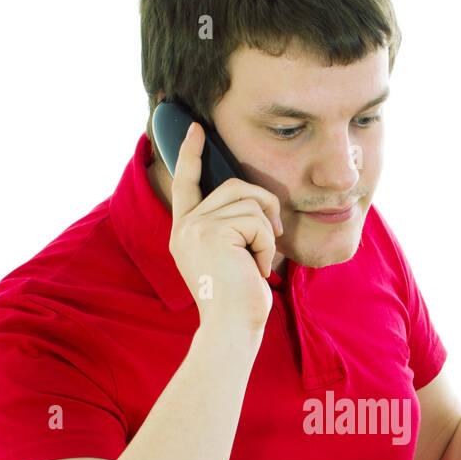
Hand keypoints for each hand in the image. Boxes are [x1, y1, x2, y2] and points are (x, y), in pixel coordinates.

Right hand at [167, 122, 282, 332]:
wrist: (231, 329)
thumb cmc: (239, 302)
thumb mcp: (232, 258)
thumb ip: (232, 228)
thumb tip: (260, 203)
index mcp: (185, 231)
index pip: (186, 182)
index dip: (191, 154)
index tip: (196, 130)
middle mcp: (184, 226)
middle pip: (234, 186)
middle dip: (264, 206)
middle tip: (275, 236)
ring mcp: (195, 227)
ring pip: (249, 202)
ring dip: (266, 233)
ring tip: (259, 263)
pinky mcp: (212, 232)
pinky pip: (256, 220)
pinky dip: (267, 244)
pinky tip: (258, 268)